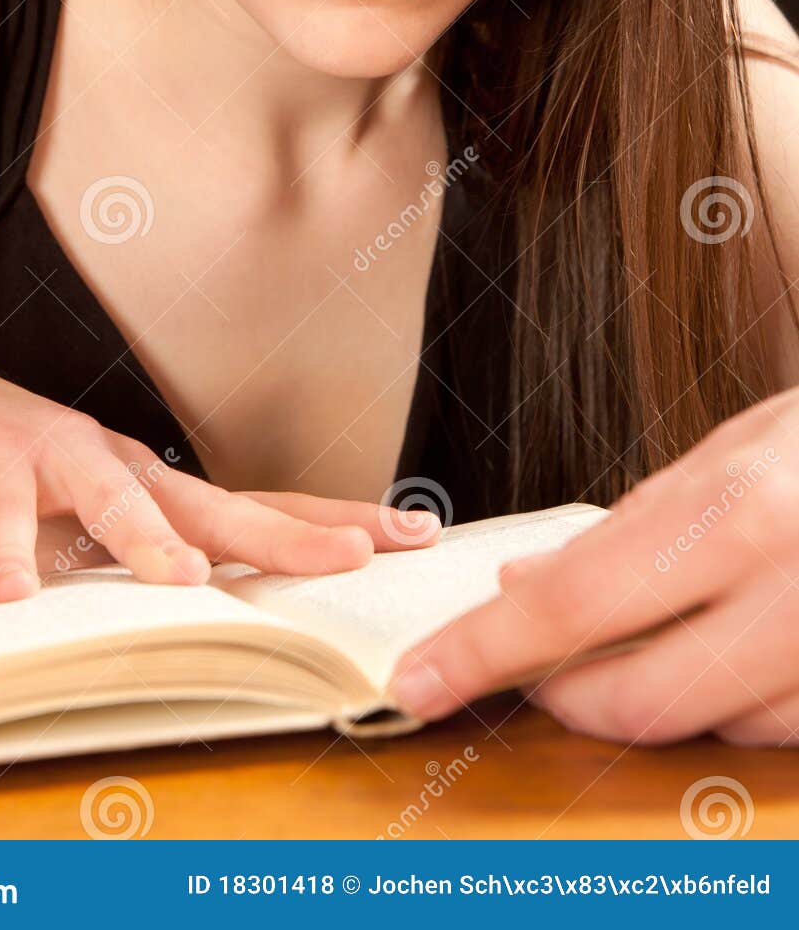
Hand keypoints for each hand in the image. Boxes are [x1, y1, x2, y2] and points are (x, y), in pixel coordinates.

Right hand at [0, 334, 440, 601]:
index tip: (412, 533)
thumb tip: (193, 626)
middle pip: (220, 505)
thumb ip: (127, 576)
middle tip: (359, 556)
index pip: (261, 508)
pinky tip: (13, 592)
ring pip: (117, 499)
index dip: (334, 523)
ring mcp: (60, 458)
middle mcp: (124, 466)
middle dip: (292, 532)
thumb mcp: (77, 536)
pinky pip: (1, 516)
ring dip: (149, 543)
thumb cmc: (5, 478)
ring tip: (185, 582)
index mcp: (156, 488)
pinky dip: (5, 553)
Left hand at [389, 386, 798, 746]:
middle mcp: (788, 591)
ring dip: (654, 695)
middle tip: (530, 666)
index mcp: (736, 512)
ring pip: (712, 727)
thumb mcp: (729, 450)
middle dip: (565, 695)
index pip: (573, 606)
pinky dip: (729, 701)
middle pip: (636, 700)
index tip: (418, 680)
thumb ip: (633, 526)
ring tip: (644, 631)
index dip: (482, 653)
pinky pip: (776, 729)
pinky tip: (718, 646)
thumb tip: (529, 586)